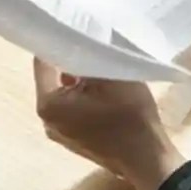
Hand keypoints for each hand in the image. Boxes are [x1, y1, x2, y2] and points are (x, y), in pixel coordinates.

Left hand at [32, 58, 185, 189]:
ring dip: (80, 82)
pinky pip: (74, 111)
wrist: (147, 157)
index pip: (43, 62)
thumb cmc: (129, 115)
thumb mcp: (112, 75)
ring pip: (65, 96)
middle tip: (94, 49)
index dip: (59, 43)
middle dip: (71, 64)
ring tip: (103, 71)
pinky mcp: (75, 142)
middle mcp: (47, 121)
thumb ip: (89, 56)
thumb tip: (80, 43)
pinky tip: (106, 96)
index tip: (75, 32)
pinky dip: (85, 100)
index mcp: (49, 104)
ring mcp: (60, 134)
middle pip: (53, 80)